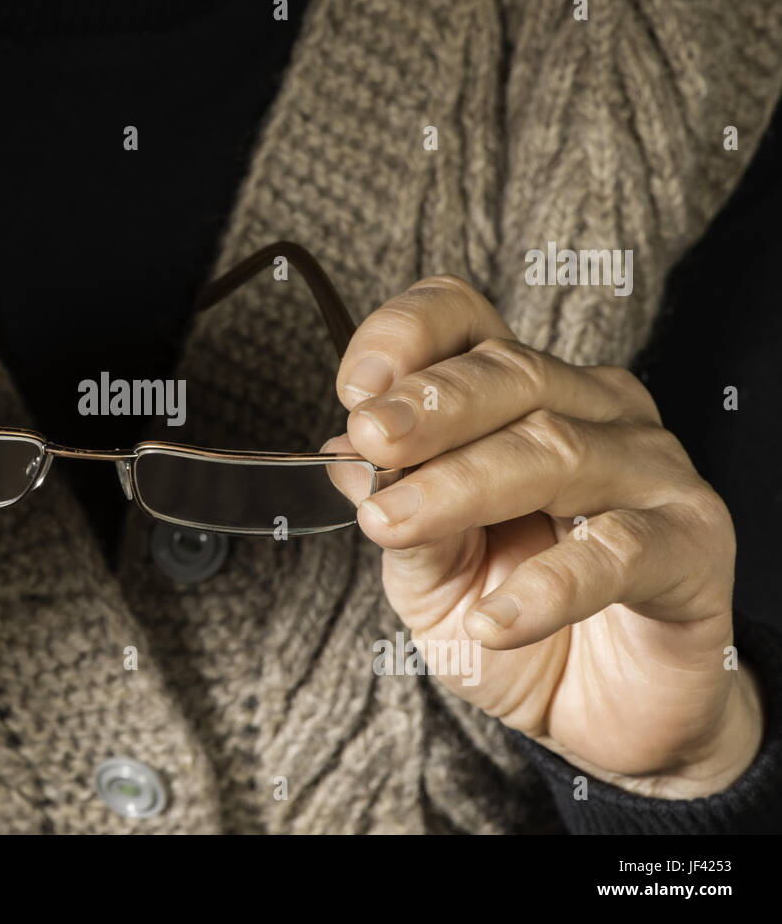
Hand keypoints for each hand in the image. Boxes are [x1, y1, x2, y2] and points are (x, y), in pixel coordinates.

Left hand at [325, 275, 761, 799]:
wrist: (601, 710)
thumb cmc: (515, 621)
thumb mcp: (430, 574)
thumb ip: (399, 510)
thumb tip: (341, 457)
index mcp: (520, 398)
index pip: (467, 323)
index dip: (410, 336)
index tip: (355, 388)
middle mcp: (593, 413)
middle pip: (511, 374)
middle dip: (431, 406)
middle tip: (370, 440)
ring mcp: (651, 472)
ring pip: (555, 451)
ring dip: (462, 487)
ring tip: (392, 524)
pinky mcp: (691, 546)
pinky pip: (617, 551)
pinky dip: (547, 586)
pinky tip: (494, 619)